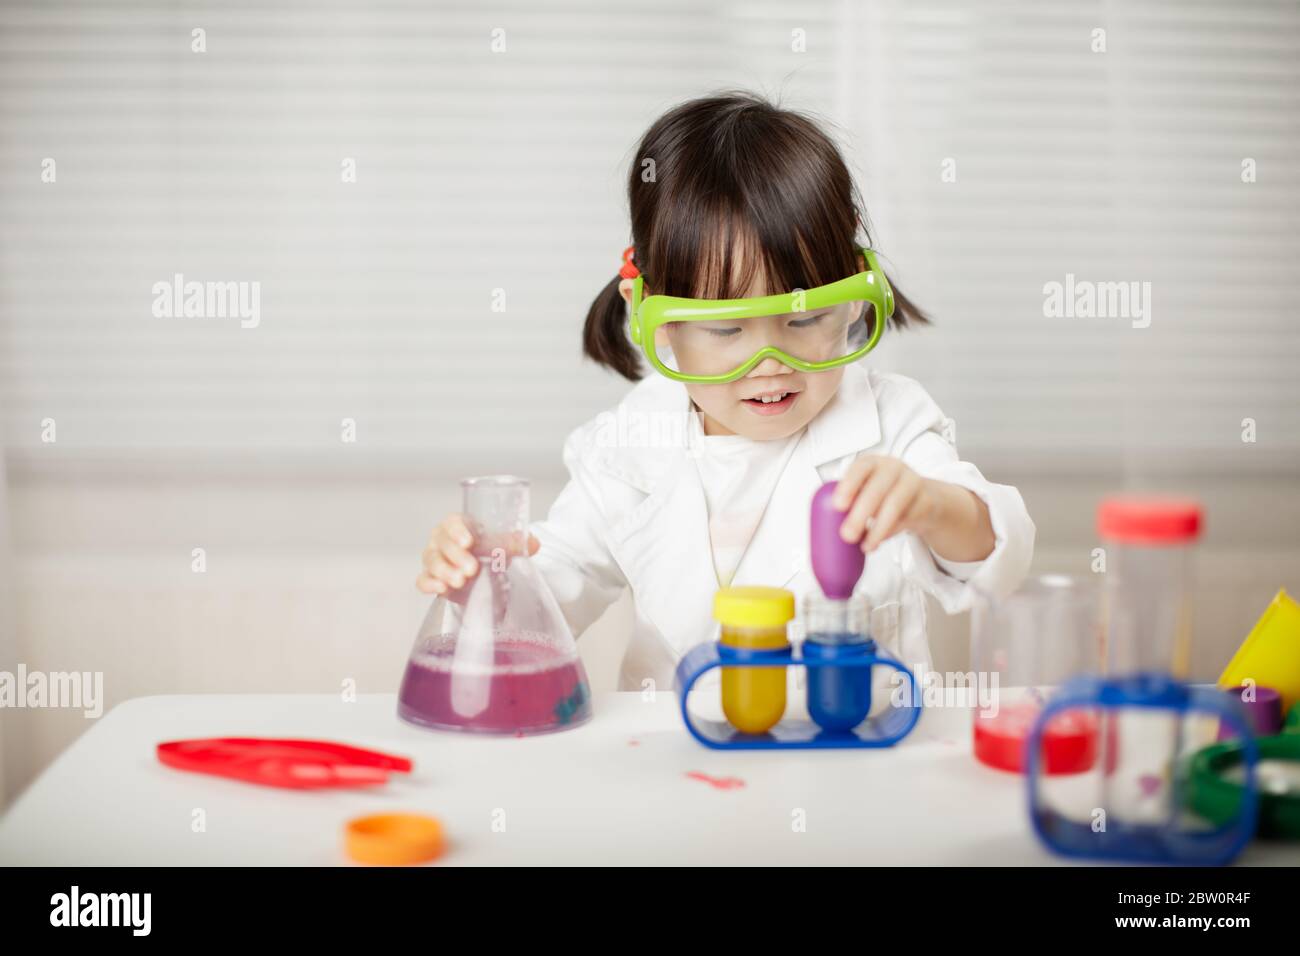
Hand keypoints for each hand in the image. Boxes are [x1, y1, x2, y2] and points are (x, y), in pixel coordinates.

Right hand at [417, 513, 539, 594]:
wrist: (481, 571)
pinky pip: (422, 580)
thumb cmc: (488, 550)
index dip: (458, 530)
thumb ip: (516, 543)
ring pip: (432, 561)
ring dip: (445, 571)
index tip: (469, 542)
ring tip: (460, 581)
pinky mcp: (429, 577)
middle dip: (456, 556)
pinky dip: (429, 584)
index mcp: (458, 525)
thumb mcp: (501, 546)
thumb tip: (532, 543)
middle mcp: (441, 539)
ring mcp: (433, 558)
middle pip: (441, 543)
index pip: (452, 522)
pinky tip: (440, 588)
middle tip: (471, 569)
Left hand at [830, 455, 942, 552]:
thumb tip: (822, 526)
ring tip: (865, 545)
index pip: (860, 468)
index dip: (848, 485)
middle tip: (847, 535)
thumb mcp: (866, 490)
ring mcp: (912, 482)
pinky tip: (878, 541)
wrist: (923, 498)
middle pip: (877, 489)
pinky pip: (907, 518)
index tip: (838, 505)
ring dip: (877, 529)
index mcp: (872, 463)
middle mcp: (893, 468)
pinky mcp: (925, 500)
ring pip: (894, 505)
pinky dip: (890, 533)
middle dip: (860, 514)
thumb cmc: (885, 493)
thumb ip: (848, 501)